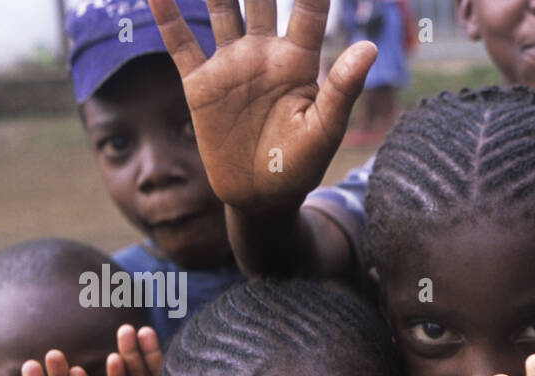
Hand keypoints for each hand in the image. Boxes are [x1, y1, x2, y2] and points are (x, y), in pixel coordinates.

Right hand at [149, 0, 375, 215]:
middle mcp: (263, 53)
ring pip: (218, 7)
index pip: (307, 8)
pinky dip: (166, 14)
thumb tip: (369, 48)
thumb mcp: (326, 130)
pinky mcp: (200, 83)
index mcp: (298, 61)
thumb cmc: (301, 165)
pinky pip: (180, 41)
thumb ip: (343, 88)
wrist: (261, 197)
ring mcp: (229, 64)